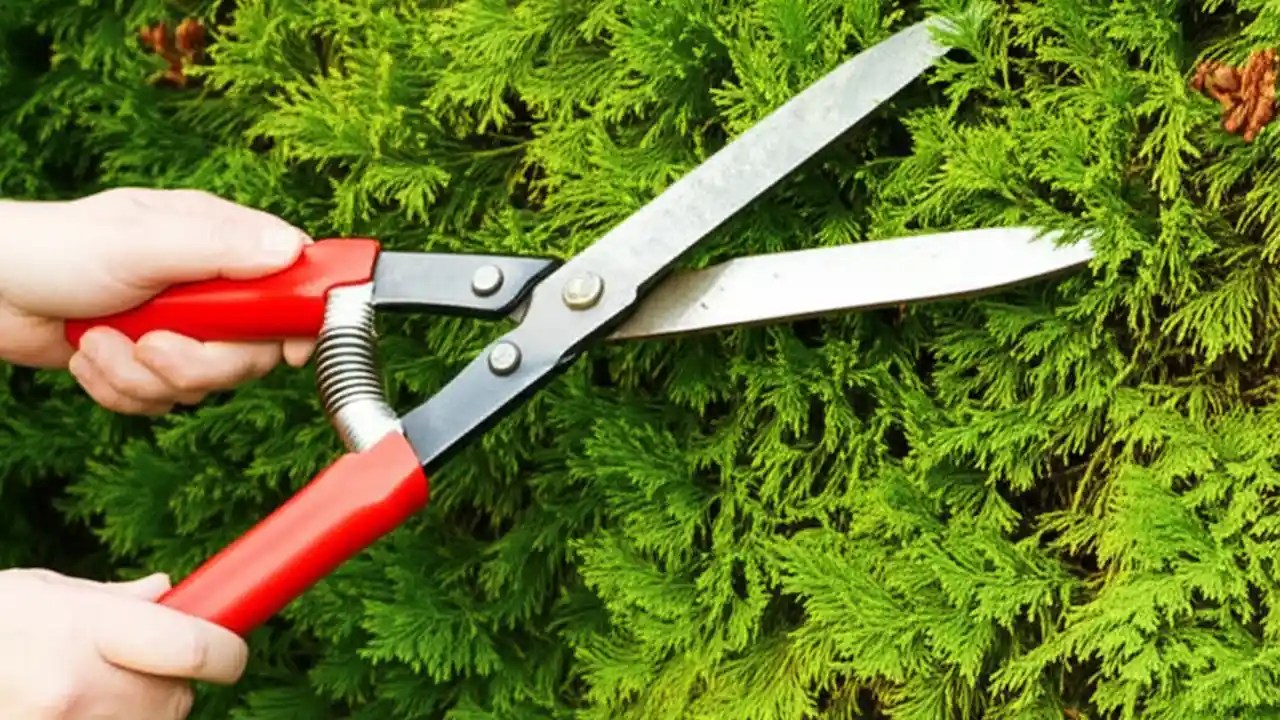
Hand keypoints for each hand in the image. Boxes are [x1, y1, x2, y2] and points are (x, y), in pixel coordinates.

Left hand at [0, 187, 314, 413]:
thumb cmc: (51, 251)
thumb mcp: (139, 244)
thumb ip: (218, 249)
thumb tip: (291, 251)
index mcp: (217, 239)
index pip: (289, 276)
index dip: (296, 316)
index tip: (288, 348)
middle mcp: (207, 283)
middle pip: (251, 349)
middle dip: (197, 363)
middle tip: (153, 347)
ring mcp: (180, 324)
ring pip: (205, 383)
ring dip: (145, 377)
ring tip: (102, 344)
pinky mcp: (149, 359)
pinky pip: (163, 400)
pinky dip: (121, 389)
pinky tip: (90, 356)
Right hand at [0, 568, 247, 718]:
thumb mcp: (46, 592)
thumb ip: (116, 601)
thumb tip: (170, 591)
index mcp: (83, 632)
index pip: (191, 648)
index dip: (226, 652)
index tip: (232, 650)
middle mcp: (74, 689)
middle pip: (174, 703)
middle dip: (174, 687)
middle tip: (145, 670)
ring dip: (139, 716)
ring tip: (96, 692)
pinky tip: (82, 710)